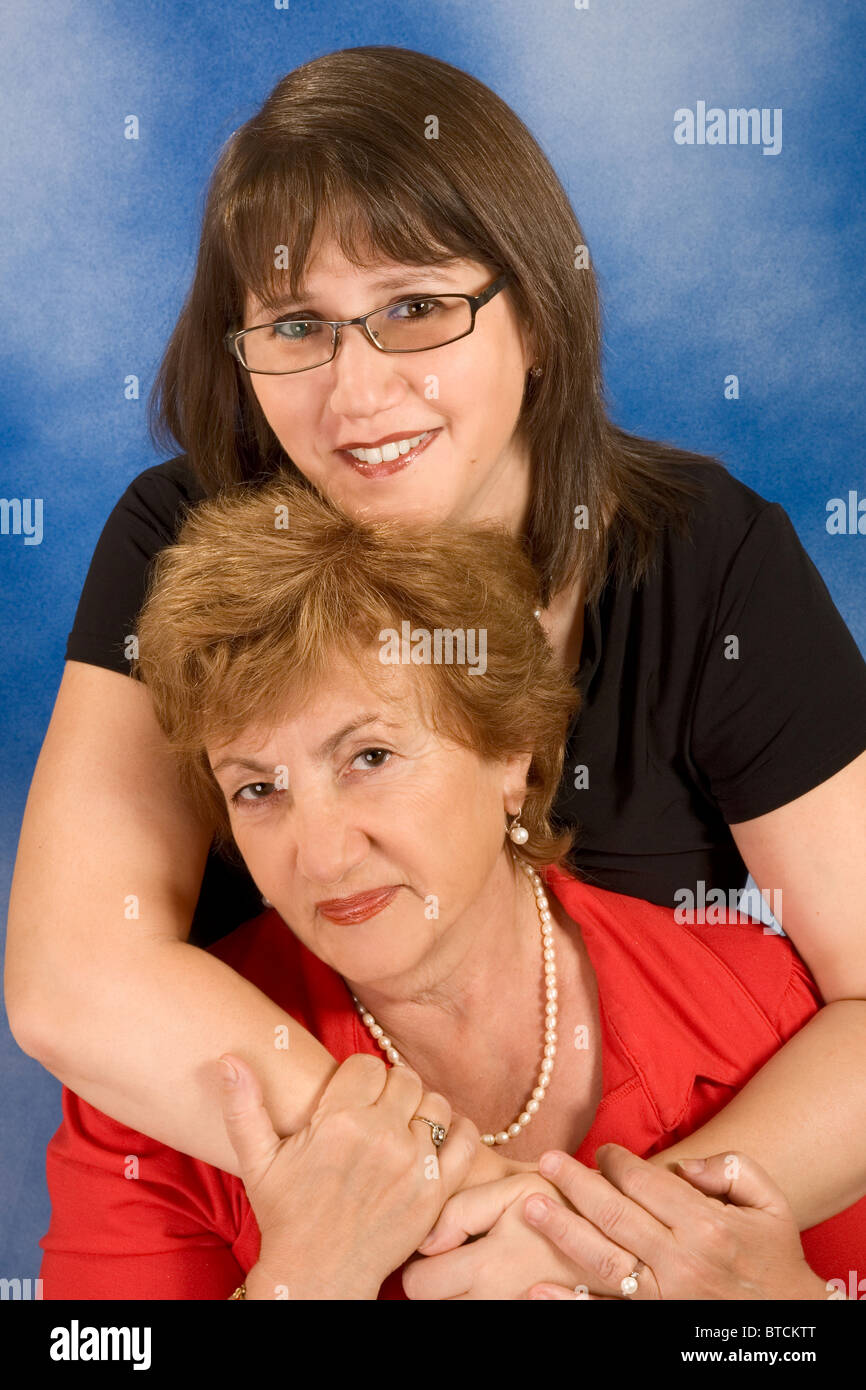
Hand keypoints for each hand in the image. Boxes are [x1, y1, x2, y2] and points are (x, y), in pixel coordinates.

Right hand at [219, 1051, 477, 1298]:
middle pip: (403, 1078)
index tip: (350, 1098)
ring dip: (421, 1111)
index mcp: (339, 1121)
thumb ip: (243, 1105)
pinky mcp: (435, 1190)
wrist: (318, 1276)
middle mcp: (380, 1136)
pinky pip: (464, 1139)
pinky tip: (436, 1140)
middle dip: (390, 1091)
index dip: (358, 1078)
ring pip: (435, 1103)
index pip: (367, 1065)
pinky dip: (456, 1133)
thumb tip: (226, 1059)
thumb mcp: (258, 1160)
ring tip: (401, 1129)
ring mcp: (412, 1164)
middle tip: (376, 1113)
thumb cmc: (286, 1215)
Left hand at [402, 1172, 592, 1299]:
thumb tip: (426, 1244)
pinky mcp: (528, 1315)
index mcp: (488, 1267)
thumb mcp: (515, 1187)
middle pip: (434, 1305)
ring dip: (461, 1290)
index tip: (440, 1242)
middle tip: (459, 1249)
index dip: (421, 1262)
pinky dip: (484, 1298)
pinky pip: (487, 1313)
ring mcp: (514, 1314)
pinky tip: (500, 1277)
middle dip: (437, 1278)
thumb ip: (461, 1211)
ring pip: (459, 1312)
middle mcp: (497, 1303)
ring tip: (483, 1261)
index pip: (418, 1285)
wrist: (621, 1234)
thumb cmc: (565, 1202)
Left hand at [523, 1145, 829, 1300]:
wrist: (790, 1320)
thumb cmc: (774, 1254)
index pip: (647, 1183)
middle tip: (547, 1161)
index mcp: (708, 1225)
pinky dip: (571, 1303)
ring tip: (532, 1206)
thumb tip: (684, 1164)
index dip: (618, 1162)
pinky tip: (537, 1291)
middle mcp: (683, 1262)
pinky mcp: (655, 1322)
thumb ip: (729, 1168)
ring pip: (604, 1262)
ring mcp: (666, 1297)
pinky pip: (607, 1312)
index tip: (603, 1151)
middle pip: (616, 1216)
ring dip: (563, 1232)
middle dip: (577, 1185)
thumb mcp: (769, 1201)